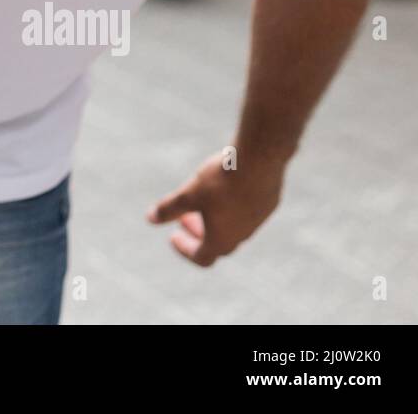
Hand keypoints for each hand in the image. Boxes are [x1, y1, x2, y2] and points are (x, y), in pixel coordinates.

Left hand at [146, 150, 286, 266]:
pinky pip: (246, 213)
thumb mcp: (188, 194)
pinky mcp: (267, 205)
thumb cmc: (221, 181)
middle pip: (218, 244)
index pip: (202, 257)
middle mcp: (242, 235)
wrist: (259, 161)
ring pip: (233, 228)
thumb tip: (150, 219)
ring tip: (200, 200)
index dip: (185, 249)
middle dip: (197, 233)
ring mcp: (257, 221)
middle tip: (183, 218)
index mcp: (222, 240)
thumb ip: (169, 208)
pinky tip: (223, 187)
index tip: (172, 236)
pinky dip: (230, 208)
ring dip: (214, 221)